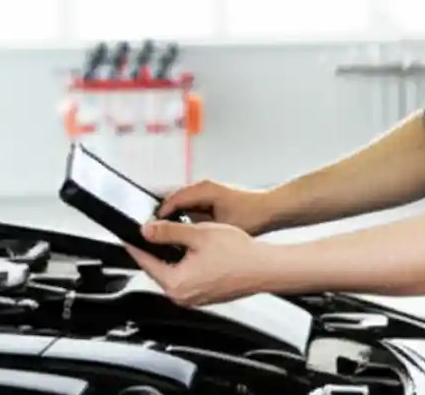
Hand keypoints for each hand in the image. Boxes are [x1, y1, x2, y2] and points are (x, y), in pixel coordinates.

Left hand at [126, 220, 275, 306]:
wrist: (265, 268)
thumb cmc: (239, 254)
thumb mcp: (198, 235)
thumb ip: (168, 232)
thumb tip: (147, 231)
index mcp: (176, 284)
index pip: (146, 262)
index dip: (137, 245)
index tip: (129, 236)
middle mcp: (183, 296)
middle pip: (159, 269)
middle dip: (158, 250)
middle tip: (156, 231)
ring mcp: (195, 298)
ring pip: (175, 273)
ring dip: (175, 256)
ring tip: (181, 237)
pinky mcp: (207, 296)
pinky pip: (190, 278)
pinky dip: (189, 264)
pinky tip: (199, 251)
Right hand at [157, 179, 274, 235]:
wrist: (273, 209)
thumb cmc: (252, 215)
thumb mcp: (220, 228)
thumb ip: (195, 230)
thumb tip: (175, 235)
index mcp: (202, 190)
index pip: (170, 200)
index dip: (159, 217)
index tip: (150, 231)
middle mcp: (203, 187)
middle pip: (173, 201)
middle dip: (164, 218)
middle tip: (156, 236)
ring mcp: (208, 191)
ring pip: (181, 204)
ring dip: (174, 218)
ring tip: (168, 237)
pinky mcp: (213, 198)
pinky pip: (191, 207)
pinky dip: (186, 218)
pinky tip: (186, 235)